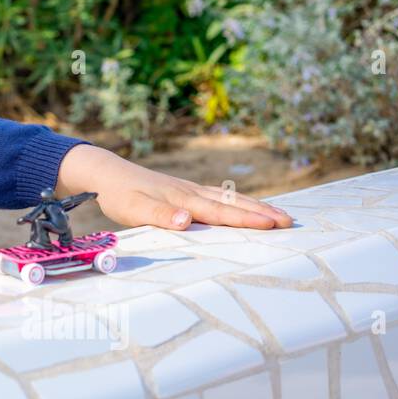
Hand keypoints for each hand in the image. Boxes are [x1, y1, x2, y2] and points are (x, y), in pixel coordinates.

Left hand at [54, 144, 291, 230]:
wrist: (106, 172)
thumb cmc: (118, 193)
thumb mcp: (133, 208)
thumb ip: (160, 215)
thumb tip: (188, 221)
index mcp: (183, 199)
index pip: (222, 212)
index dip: (248, 220)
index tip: (274, 225)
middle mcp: (191, 192)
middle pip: (233, 203)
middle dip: (262, 213)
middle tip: (291, 222)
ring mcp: (190, 190)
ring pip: (229, 198)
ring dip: (255, 207)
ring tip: (280, 215)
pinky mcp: (184, 191)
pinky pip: (219, 197)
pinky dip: (238, 202)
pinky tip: (245, 207)